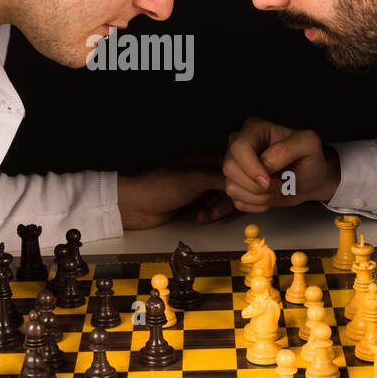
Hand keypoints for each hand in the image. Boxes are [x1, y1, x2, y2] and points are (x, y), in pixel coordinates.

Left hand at [117, 153, 233, 228]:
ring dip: (217, 209)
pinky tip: (201, 217)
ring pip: (221, 199)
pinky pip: (211, 208)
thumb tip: (242, 182)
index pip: (234, 169)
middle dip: (228, 200)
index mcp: (204, 160)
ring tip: (206, 215)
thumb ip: (219, 179)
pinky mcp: (192, 202)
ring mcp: (198, 188)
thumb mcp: (193, 180)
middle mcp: (203, 172)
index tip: (241, 195)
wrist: (135, 206)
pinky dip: (209, 214)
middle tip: (217, 209)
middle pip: (230, 186)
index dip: (240, 182)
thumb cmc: (157, 187)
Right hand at [222, 116, 339, 212]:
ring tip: (276, 188)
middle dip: (256, 184)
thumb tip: (265, 162)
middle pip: (230, 168)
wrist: (311, 179)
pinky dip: (257, 204)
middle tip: (278, 183)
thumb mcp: (308, 145)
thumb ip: (287, 148)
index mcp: (254, 129)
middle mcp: (240, 146)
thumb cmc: (309, 160)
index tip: (268, 179)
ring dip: (258, 196)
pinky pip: (237, 202)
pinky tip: (270, 195)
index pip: (239, 146)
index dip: (251, 167)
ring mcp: (236, 166)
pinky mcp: (237, 185)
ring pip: (231, 187)